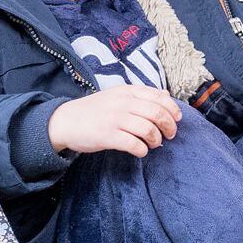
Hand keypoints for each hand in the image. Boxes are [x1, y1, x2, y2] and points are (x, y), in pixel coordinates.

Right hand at [49, 85, 181, 158]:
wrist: (65, 121)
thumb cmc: (94, 110)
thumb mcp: (117, 96)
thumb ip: (141, 96)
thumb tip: (166, 96)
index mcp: (127, 91)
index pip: (159, 97)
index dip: (173, 109)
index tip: (177, 119)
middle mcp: (122, 102)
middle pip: (157, 113)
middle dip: (169, 126)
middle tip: (170, 135)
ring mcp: (114, 119)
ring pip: (148, 129)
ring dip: (156, 140)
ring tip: (155, 144)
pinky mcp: (107, 136)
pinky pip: (134, 144)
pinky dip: (142, 150)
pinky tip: (141, 151)